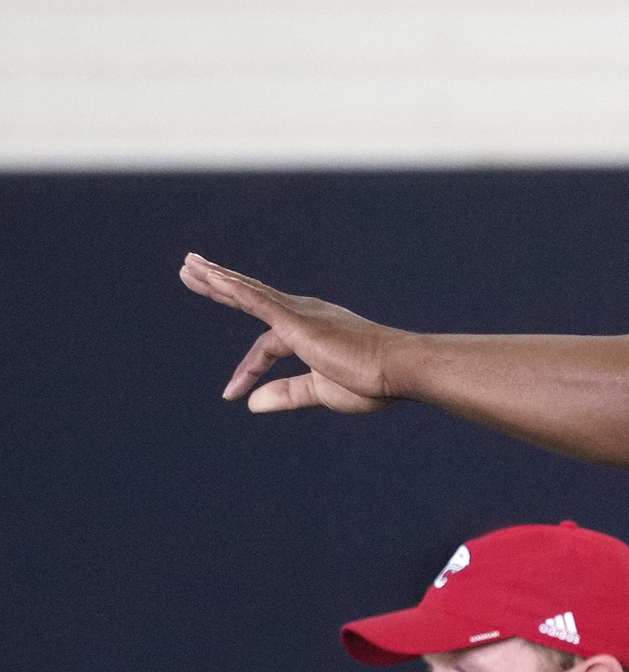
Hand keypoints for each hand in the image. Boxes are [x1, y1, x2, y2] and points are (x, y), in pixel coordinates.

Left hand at [180, 253, 398, 414]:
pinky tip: (210, 278)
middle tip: (192, 269)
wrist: (397, 371)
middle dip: (219, 285)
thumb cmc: (372, 382)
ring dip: (216, 278)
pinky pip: (256, 300)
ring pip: (248, 292)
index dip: (247, 371)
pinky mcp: (297, 320)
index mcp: (310, 332)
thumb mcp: (320, 392)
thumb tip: (252, 404)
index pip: (266, 347)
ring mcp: (299, 314)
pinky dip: (232, 289)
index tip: (231, 395)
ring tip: (189, 266)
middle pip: (250, 298)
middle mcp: (303, 314)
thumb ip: (287, 394)